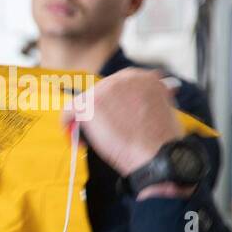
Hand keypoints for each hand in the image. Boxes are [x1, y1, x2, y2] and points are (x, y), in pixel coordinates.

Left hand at [62, 68, 184, 177]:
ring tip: (94, 138)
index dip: (114, 103)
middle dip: (100, 112)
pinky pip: (68, 112)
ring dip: (86, 120)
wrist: (158, 154)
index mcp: (146, 77)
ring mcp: (106, 88)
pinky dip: (68, 126)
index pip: (119, 85)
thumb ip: (145, 100)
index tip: (113, 116)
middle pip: (100, 92)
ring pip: (84, 103)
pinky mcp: (90, 103)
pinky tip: (78, 139)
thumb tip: (133, 104)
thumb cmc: (162, 141)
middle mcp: (126, 77)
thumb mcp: (162, 109)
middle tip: (103, 131)